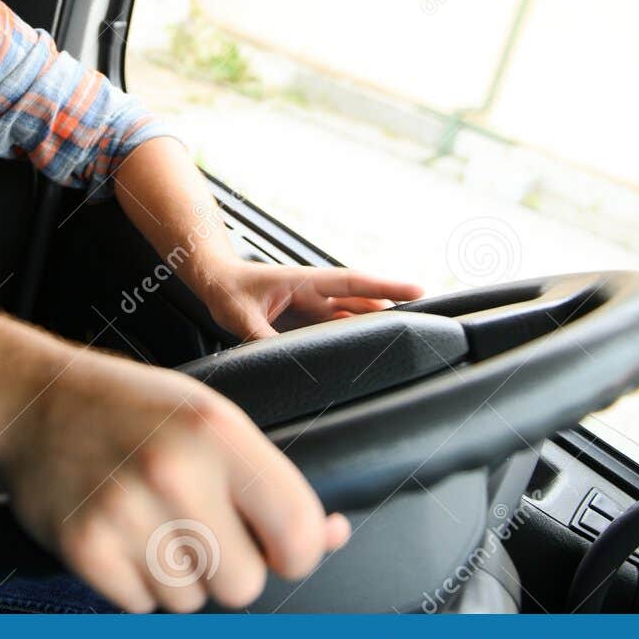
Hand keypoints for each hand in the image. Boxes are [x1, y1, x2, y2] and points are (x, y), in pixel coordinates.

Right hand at [0, 351, 350, 612]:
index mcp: (217, 432)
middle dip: (229, 566)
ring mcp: (126, 512)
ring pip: (190, 601)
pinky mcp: (85, 547)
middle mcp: (175, 472)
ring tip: (151, 521)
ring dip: (177, 575)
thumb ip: (270, 479)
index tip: (280, 545)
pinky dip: (135, 582)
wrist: (32, 399)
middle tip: (199, 526)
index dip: (298, 550)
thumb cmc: (129, 406)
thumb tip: (332, 536)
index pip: (298, 532)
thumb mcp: (210, 418)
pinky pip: (141, 606)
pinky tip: (121, 533)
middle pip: (244, 584)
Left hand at [199, 259, 424, 341]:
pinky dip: (352, 332)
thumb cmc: (227, 290)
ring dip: (374, 322)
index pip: (353, 284)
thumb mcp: (240, 315)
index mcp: (305, 282)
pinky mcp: (305, 316)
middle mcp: (315, 291)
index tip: (417, 291)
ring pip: (351, 313)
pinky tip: (366, 346)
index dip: (385, 288)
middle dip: (391, 308)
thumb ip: (260, 336)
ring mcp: (312, 303)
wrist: (215, 281)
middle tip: (424, 322)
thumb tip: (278, 357)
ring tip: (403, 337)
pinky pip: (335, 324)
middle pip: (361, 300)